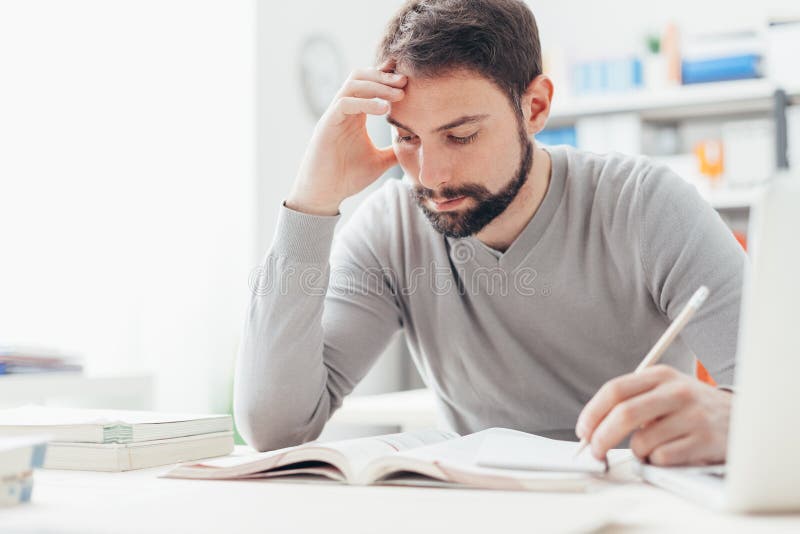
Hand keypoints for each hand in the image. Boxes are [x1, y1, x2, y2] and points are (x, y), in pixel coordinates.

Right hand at [287, 61, 406, 214]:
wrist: (325, 194)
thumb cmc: (347, 177)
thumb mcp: (379, 162)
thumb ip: (394, 151)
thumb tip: (415, 147)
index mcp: (356, 115)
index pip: (370, 84)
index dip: (388, 78)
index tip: (409, 82)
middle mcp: (344, 110)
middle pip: (361, 76)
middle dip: (384, 75)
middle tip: (405, 81)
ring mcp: (334, 116)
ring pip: (352, 84)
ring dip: (377, 85)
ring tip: (398, 94)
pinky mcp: (326, 125)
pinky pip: (344, 103)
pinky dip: (365, 102)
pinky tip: (384, 109)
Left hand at [575, 365, 732, 465]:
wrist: (742, 417)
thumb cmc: (692, 408)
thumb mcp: (665, 391)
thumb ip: (632, 402)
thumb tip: (592, 429)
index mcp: (660, 376)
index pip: (615, 390)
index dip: (592, 412)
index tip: (583, 431)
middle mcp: (676, 392)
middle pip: (624, 414)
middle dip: (602, 437)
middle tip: (595, 452)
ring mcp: (693, 415)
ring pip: (643, 441)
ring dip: (638, 452)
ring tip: (652, 447)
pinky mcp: (706, 440)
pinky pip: (663, 458)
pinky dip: (658, 461)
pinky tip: (673, 452)